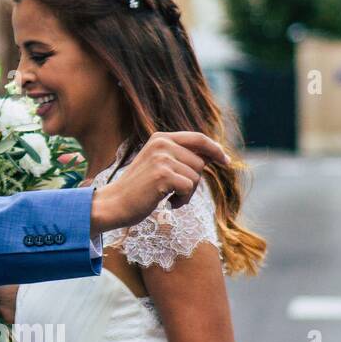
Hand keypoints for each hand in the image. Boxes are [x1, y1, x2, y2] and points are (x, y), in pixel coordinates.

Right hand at [89, 131, 228, 235]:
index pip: (198, 138)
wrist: (115, 203)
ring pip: (196, 177)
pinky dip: (183, 200)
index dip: (215, 150)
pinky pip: (189, 188)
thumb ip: (180, 156)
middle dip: (192, 180)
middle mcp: (161, 144)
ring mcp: (162, 158)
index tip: (225, 161)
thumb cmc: (139, 188)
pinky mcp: (163, 175)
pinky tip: (168, 203)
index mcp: (160, 138)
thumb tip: (213, 155)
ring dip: (187, 193)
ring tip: (167, 196)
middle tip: (174, 191)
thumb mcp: (158, 164)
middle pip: (200, 162)